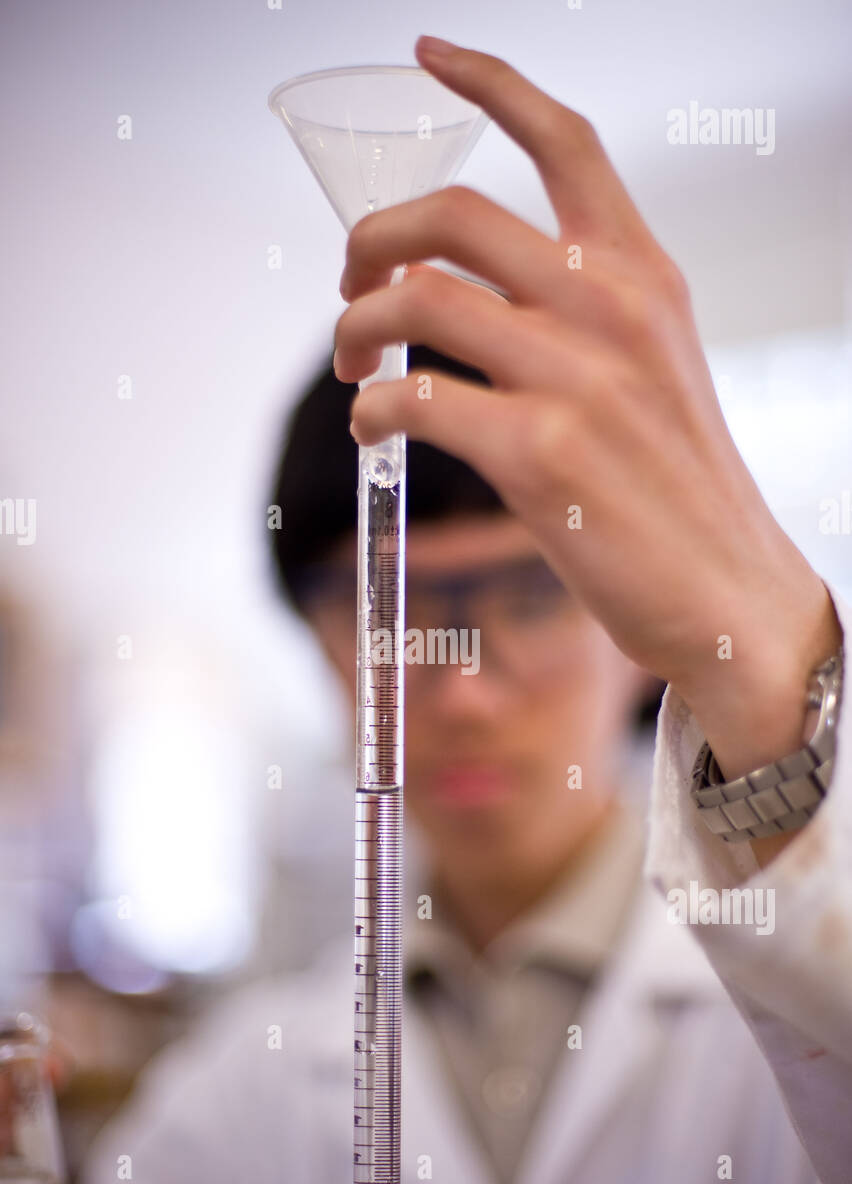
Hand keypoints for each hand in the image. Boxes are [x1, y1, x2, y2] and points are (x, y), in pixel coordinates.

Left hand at [334, 36, 840, 810]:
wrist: (728, 595)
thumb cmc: (675, 490)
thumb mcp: (651, 371)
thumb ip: (577, 317)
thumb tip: (457, 298)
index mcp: (645, 276)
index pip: (567, 141)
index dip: (488, 82)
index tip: (429, 54)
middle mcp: (615, 306)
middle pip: (454, 213)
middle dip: (372, 239)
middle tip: (348, 285)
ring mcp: (580, 377)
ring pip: (417, 300)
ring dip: (355, 328)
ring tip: (351, 369)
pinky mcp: (543, 454)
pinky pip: (413, 398)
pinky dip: (371, 408)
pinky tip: (373, 427)